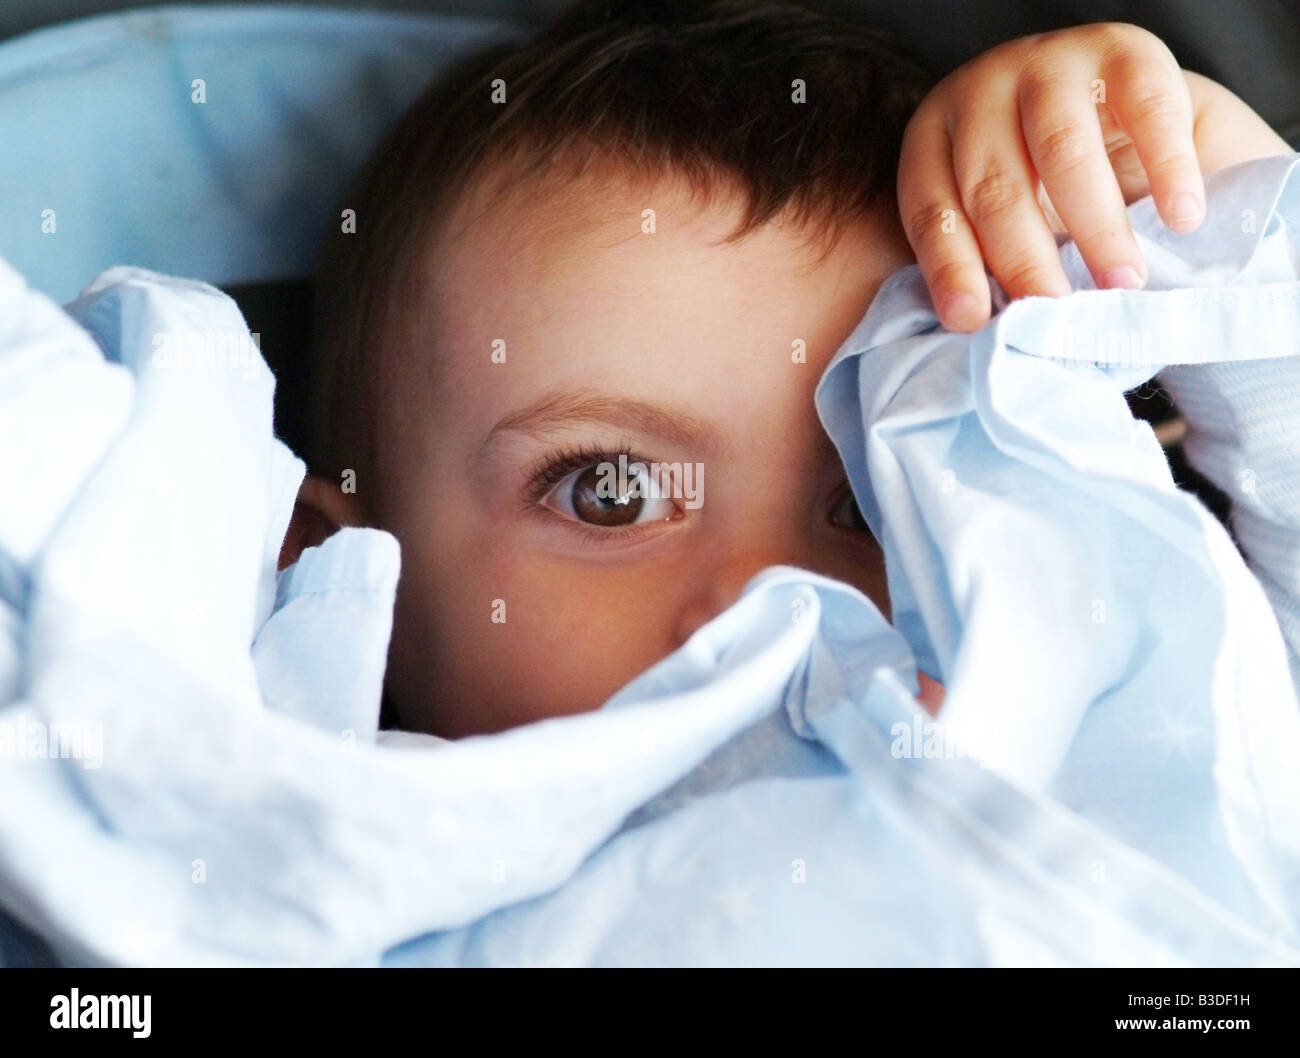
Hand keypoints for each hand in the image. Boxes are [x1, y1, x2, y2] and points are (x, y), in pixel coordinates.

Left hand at [897, 22, 1290, 331]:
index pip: (930, 208)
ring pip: (1062, 150)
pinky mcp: (1123, 48)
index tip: (974, 321)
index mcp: (932, 140)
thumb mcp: (996, 221)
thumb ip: (982, 264)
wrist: (1116, 112)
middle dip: (1025, 259)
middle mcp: (980, 91)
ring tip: (1123, 282)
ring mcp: (1050, 63)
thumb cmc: (1041, 188)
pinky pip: (1147, 108)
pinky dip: (1168, 168)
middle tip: (1056, 311)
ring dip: (1095, 225)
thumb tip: (983, 333)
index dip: (950, 268)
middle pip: (994, 186)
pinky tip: (1182, 218)